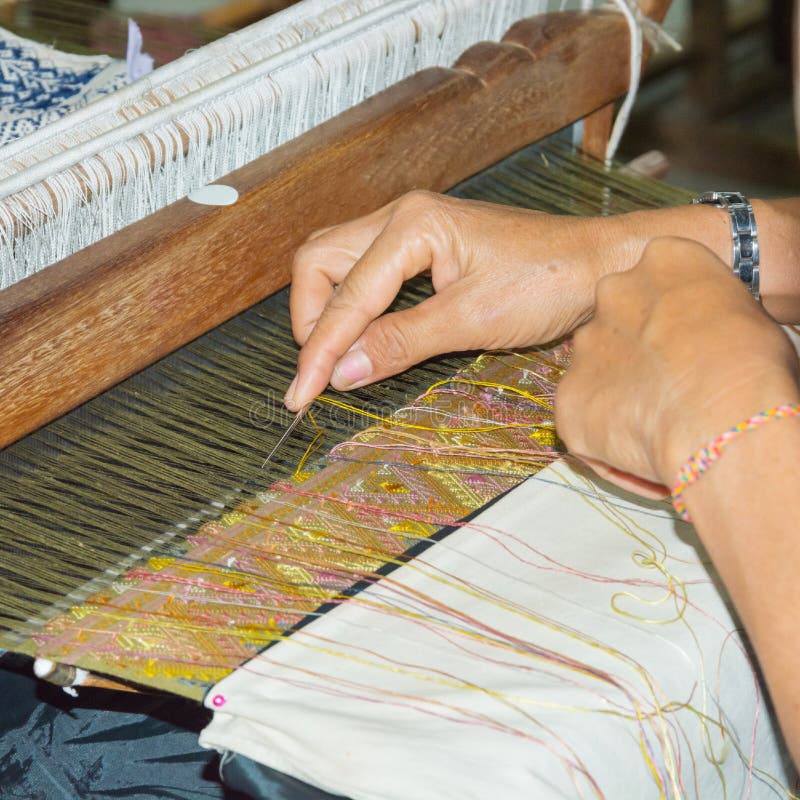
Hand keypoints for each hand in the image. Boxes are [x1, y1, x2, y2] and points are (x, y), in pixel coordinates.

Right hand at [286, 191, 619, 409]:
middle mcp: (403, 217)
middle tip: (318, 373)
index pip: (347, 295)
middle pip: (320, 262)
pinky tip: (362, 337)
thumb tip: (341, 372)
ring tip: (333, 359)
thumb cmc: (549, 281)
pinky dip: (355, 307)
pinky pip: (366, 272)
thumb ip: (400, 342)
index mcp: (413, 225)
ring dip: (327, 311)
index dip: (319, 349)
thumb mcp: (472, 320)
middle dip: (310, 319)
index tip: (301, 394)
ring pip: (337, 263)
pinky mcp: (424, 247)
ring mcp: (411, 229)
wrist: (599, 264)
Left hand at [555, 237, 799, 497]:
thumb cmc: (752, 365)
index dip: (675, 315)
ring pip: (595, 367)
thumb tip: (706, 335)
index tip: (692, 339)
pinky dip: (603, 432)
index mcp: (664, 260)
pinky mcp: (568, 397)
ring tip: (657, 418)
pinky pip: (581, 415)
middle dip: (637, 348)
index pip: (659, 278)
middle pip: (618, 318)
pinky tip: (637, 444)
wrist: (721, 415)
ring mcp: (584, 345)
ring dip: (618, 389)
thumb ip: (707, 313)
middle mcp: (613, 292)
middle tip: (670, 380)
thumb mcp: (747, 314)